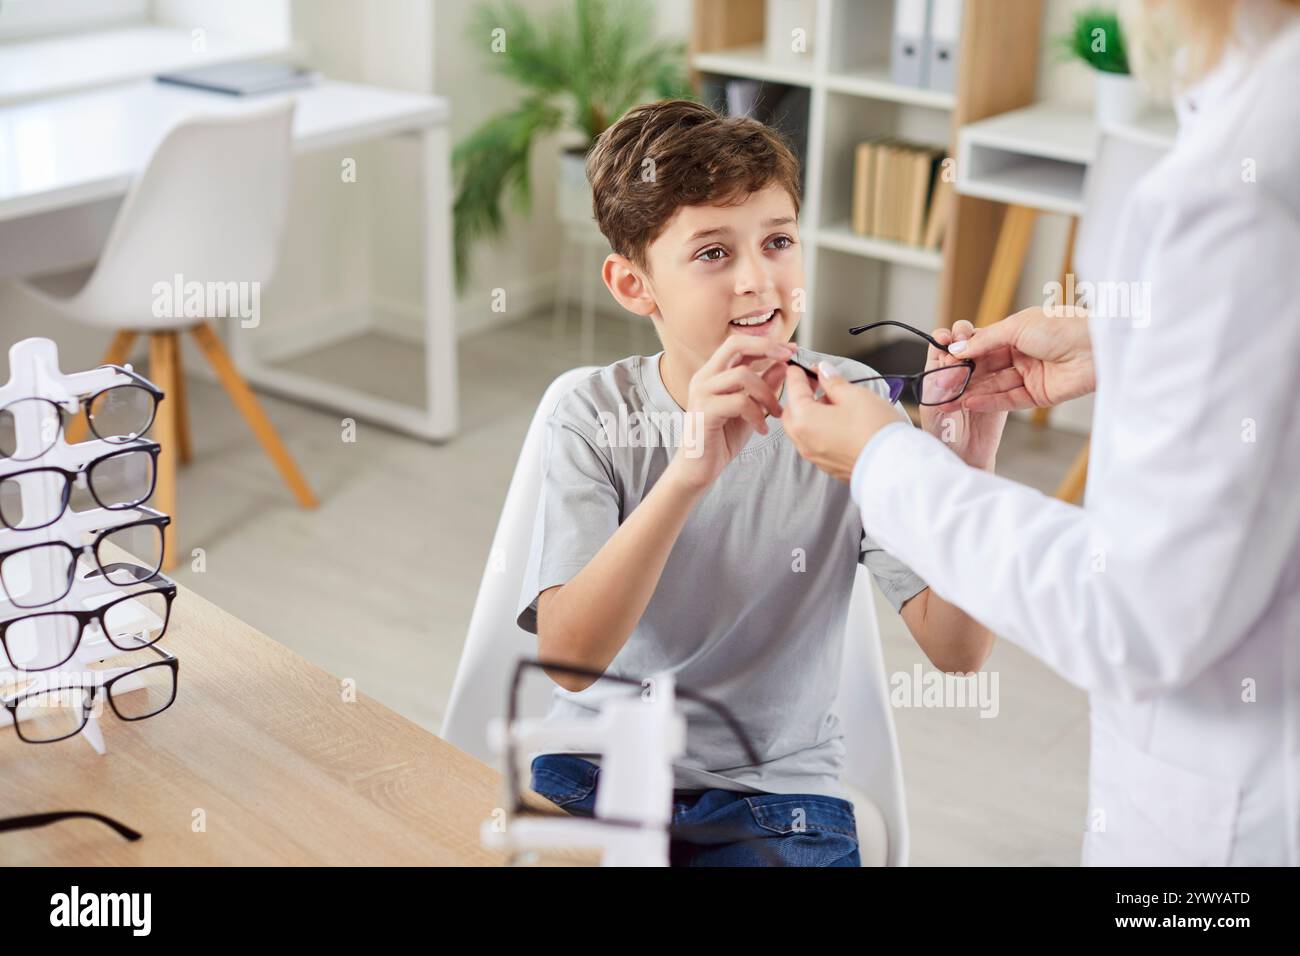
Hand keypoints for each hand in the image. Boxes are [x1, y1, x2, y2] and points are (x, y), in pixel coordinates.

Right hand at [670, 334, 796, 491]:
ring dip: (767, 393)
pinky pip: (739, 402)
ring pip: (742, 375)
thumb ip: (764, 386)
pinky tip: (762, 429)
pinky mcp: (704, 412)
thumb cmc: (722, 438)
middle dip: (766, 348)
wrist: (699, 468)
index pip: (739, 343)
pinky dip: (757, 415)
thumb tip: (782, 365)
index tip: (790, 349)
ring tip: (777, 413)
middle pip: (735, 345)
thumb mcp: (750, 408)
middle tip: (788, 361)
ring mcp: (701, 393)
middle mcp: (704, 377)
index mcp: (713, 373)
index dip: (766, 342)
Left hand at [782, 360, 901, 482]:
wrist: (892, 463)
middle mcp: (804, 441)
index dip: (797, 375)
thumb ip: (833, 382)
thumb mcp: (855, 395)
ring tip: (833, 402)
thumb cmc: (874, 429)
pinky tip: (837, 422)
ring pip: (802, 430)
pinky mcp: (828, 465)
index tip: (800, 367)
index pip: (794, 390)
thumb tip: (824, 372)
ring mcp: (815, 456)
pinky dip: (819, 430)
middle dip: (800, 396)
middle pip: (792, 413)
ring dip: (810, 414)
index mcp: (804, 420)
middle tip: (816, 383)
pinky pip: (815, 443)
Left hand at [919, 320, 1007, 471]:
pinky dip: (1002, 363)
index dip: (944, 337)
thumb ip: (940, 384)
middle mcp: (961, 369)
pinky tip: (1002, 362)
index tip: (946, 339)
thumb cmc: (941, 433)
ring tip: (984, 347)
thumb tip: (951, 363)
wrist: (963, 456)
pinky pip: (1003, 371)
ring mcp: (983, 376)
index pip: (941, 344)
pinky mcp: (1002, 387)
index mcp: (939, 370)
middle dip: (965, 334)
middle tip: (965, 339)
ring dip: (986, 345)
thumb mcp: (933, 406)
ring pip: (986, 350)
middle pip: (966, 341)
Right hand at [949, 307, 1095, 412]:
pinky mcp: (1038, 396)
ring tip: (951, 397)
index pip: (983, 346)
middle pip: (987, 368)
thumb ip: (985, 341)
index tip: (943, 361)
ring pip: (995, 386)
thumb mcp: (1016, 327)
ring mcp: (1030, 376)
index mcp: (1017, 333)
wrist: (1096, 347)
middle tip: (942, 384)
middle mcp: (1022, 355)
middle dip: (965, 376)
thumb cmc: (1061, 327)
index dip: (964, 354)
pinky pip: (1009, 400)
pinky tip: (970, 402)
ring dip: (973, 392)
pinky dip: (989, 402)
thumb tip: (957, 349)